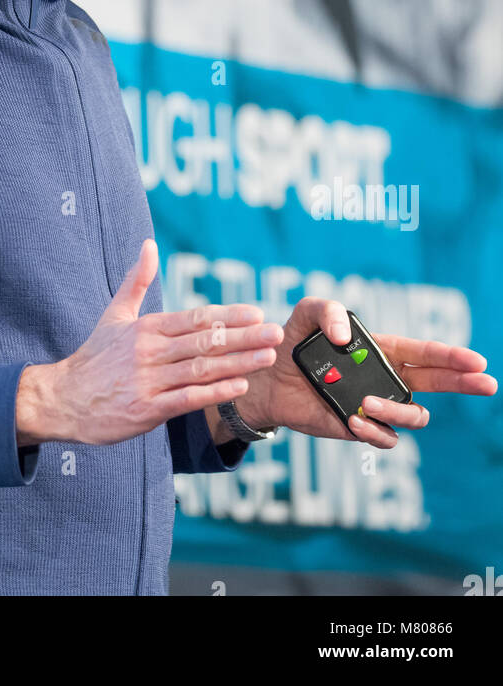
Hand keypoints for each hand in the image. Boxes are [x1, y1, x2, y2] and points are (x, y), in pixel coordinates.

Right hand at [15, 239, 282, 445]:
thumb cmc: (95, 357)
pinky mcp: (147, 410)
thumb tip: (149, 245)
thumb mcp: (114, 315)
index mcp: (146, 328)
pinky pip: (187, 399)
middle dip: (243, 337)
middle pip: (204, 342)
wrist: (63, 399)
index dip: (227, 315)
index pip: (194, 318)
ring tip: (267, 357)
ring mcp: (149, 381)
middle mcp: (150, 351)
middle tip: (275, 332)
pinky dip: (215, 393)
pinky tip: (239, 387)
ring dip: (238, 362)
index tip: (256, 312)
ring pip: (201, 369)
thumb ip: (136, 280)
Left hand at [233, 297, 496, 449]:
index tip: (476, 360)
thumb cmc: (292, 343)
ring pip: (414, 414)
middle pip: (436, 382)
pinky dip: (374, 430)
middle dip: (463, 382)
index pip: (424, 352)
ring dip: (398, 409)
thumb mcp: (306, 313)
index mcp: (381, 349)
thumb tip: (346, 336)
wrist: (267, 379)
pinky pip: (385, 438)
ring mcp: (376, 405)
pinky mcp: (361, 427)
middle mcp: (385, 378)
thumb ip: (327, 309)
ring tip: (367, 402)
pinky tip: (354, 419)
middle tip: (485, 382)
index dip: (451, 356)